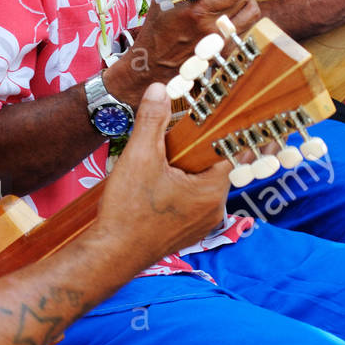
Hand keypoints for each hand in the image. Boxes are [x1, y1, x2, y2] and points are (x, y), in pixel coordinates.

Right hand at [93, 83, 230, 264]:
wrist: (110, 255)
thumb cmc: (127, 210)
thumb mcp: (139, 156)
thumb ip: (152, 120)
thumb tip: (160, 89)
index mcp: (212, 191)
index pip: (234, 151)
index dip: (227, 128)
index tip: (222, 111)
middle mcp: (215, 209)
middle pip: (217, 166)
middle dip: (199, 147)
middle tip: (179, 133)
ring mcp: (202, 223)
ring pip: (204, 183)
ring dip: (189, 168)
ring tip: (164, 157)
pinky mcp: (189, 231)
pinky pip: (194, 200)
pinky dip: (183, 187)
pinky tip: (160, 182)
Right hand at [105, 0, 259, 105]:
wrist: (152, 65)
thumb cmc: (155, 32)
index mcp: (198, 13)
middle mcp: (212, 29)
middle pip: (246, 3)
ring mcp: (220, 43)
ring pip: (250, 18)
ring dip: (245, 3)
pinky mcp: (221, 53)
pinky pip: (243, 31)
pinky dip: (240, 19)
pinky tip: (227, 15)